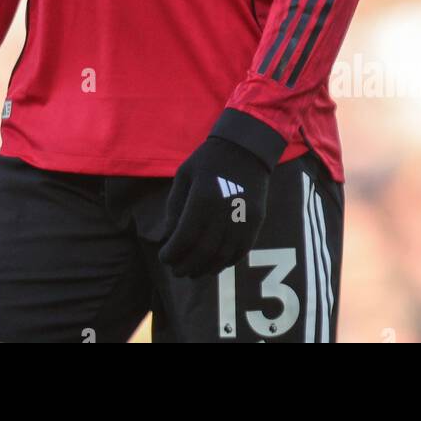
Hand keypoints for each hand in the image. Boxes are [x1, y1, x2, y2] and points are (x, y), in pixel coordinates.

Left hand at [158, 135, 270, 277]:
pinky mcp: (256, 221)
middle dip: (186, 265)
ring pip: (223, 256)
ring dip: (206, 269)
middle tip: (176, 271)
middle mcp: (224, 211)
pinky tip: (213, 265)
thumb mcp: (184, 176)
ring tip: (193, 272)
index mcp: (203, 198)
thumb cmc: (208, 160)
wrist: (245, 147)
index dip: (172, 253)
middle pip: (204, 251)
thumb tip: (168, 237)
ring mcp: (244, 218)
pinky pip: (241, 251)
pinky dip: (226, 262)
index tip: (164, 258)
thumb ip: (174, 207)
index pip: (185, 237)